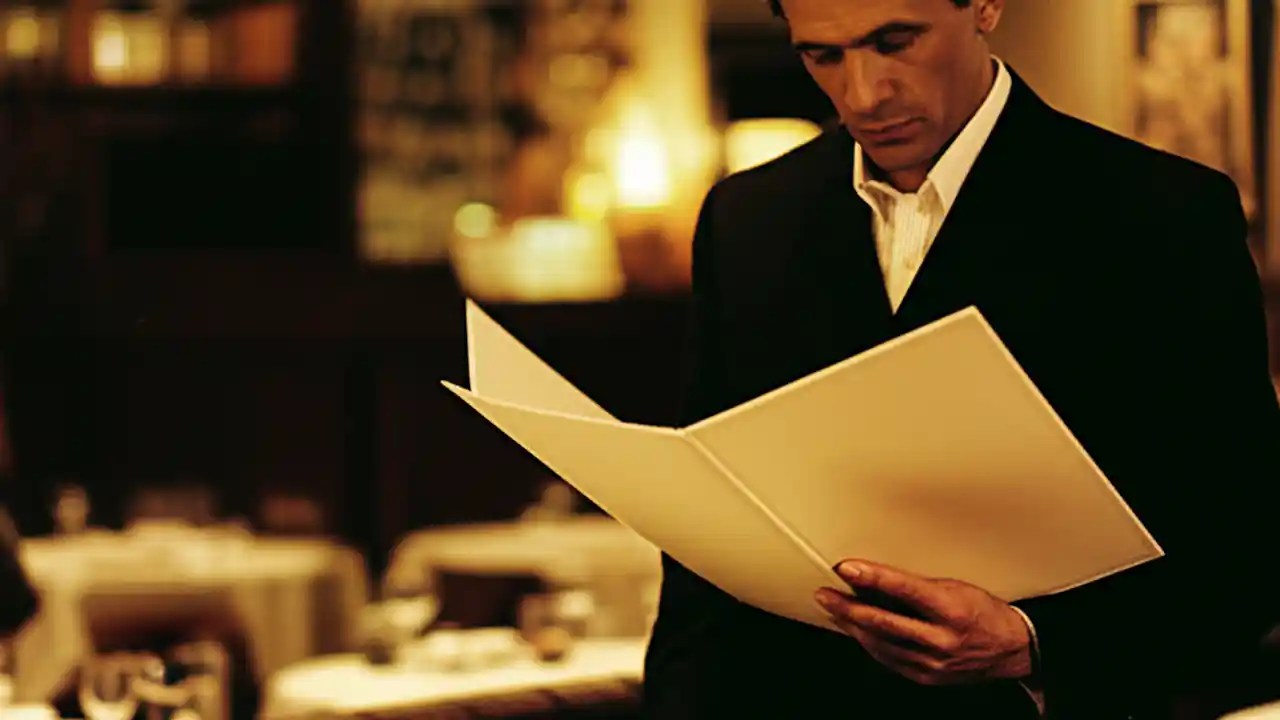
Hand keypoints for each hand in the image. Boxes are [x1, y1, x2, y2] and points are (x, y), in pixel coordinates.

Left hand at [814, 559, 1031, 685]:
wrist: (1012, 650)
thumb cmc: (983, 611)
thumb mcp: (956, 588)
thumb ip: (917, 586)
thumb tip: (876, 577)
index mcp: (952, 610)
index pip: (904, 589)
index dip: (872, 576)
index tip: (845, 567)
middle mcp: (941, 639)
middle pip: (884, 622)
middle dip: (848, 606)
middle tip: (824, 593)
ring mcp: (933, 663)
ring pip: (881, 643)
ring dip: (852, 625)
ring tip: (833, 609)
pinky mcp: (926, 677)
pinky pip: (888, 659)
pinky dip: (868, 642)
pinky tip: (856, 630)